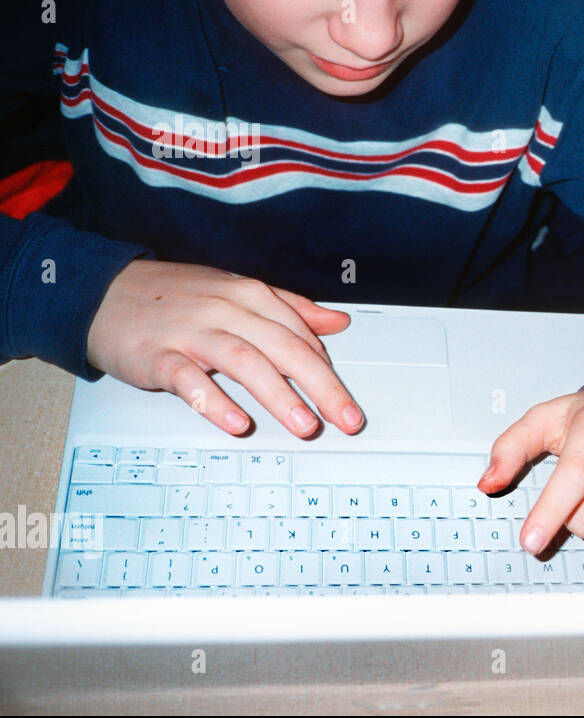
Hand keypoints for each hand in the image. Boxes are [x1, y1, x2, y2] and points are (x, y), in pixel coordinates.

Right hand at [86, 260, 363, 436]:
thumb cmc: (174, 296)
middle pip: (284, 349)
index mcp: (250, 295)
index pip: (300, 334)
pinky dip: (215, 402)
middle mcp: (226, 311)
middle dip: (322, 387)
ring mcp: (191, 333)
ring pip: (245, 362)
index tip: (349, 400)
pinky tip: (236, 422)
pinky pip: (190, 380)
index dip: (328, 369)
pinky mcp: (157, 356)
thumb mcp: (236, 291)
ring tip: (306, 426)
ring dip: (280, 396)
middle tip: (346, 418)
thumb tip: (337, 323)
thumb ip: (290, 309)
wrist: (100, 291)